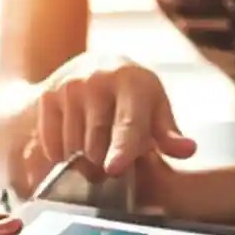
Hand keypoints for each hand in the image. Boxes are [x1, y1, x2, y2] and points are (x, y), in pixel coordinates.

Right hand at [13, 54, 196, 194]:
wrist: (96, 66)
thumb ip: (169, 134)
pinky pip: (53, 146)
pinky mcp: (48, 97)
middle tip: (113, 162)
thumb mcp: (156, 109)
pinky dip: (63, 155)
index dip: (123, 149)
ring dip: (84, 162)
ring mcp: (69, 88)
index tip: (114, 168)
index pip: (127, 123)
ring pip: (73, 149)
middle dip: (105, 164)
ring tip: (96, 149)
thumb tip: (187, 150)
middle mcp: (97, 80)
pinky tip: (75, 143)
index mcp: (132, 82)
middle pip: (97, 145)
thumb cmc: (133, 96)